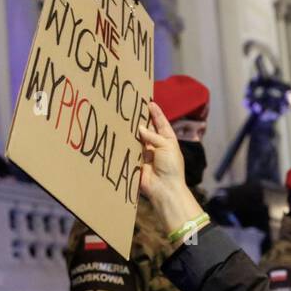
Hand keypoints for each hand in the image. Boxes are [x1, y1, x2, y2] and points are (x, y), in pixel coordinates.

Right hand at [137, 101, 203, 241]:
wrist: (164, 188)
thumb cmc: (171, 166)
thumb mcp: (167, 146)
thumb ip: (153, 136)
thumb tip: (139, 128)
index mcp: (168, 140)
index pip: (161, 123)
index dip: (155, 113)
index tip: (149, 101)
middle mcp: (156, 145)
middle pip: (147, 129)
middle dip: (141, 119)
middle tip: (132, 106)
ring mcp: (145, 153)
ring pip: (137, 137)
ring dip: (132, 129)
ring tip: (123, 116)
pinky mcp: (136, 161)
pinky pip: (130, 149)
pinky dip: (125, 142)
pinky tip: (119, 132)